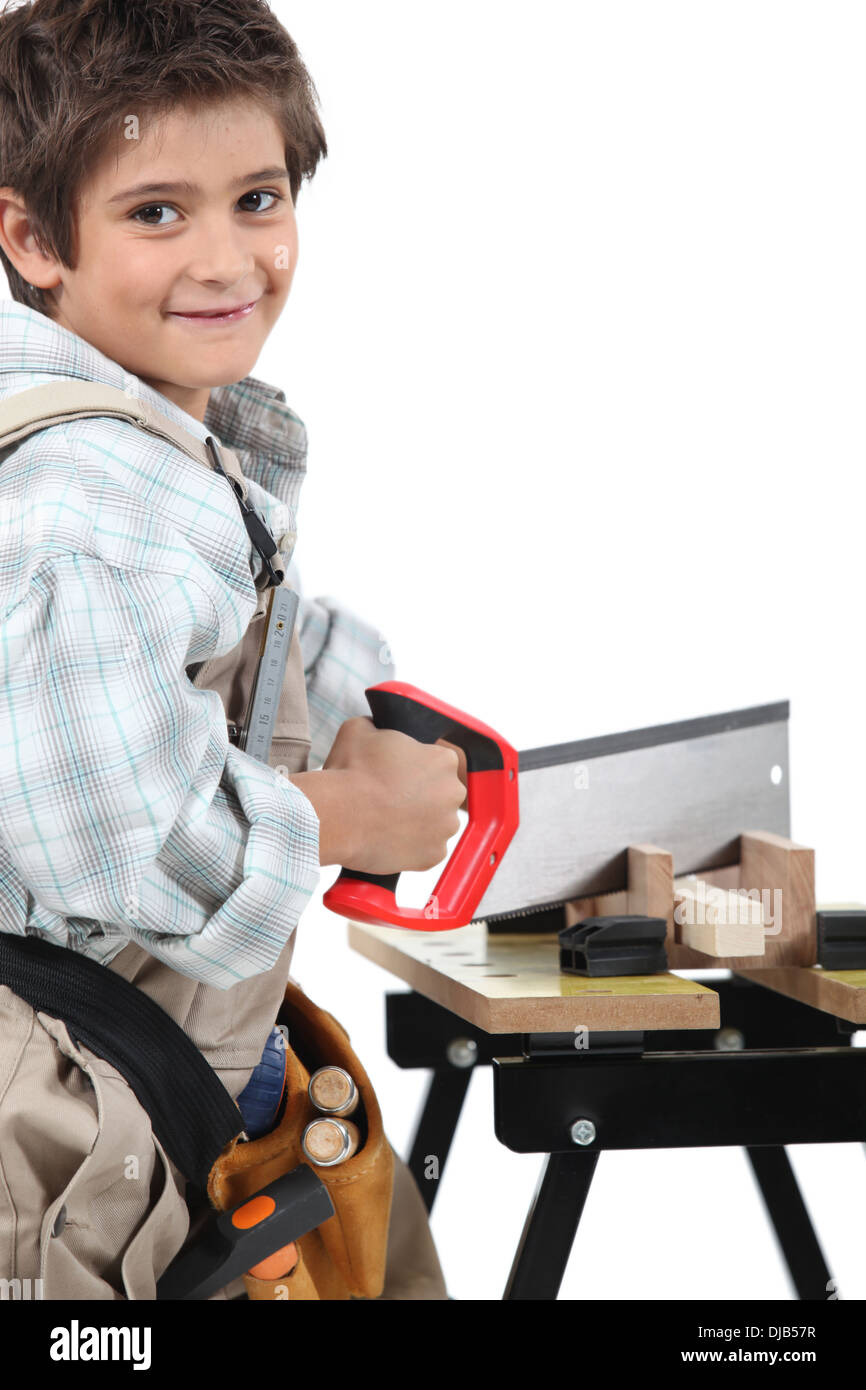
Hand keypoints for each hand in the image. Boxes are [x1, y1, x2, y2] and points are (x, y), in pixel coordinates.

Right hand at [316, 717, 466, 872]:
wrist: (340, 816)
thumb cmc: (350, 772)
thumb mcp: (359, 729)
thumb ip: (377, 726)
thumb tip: (374, 727)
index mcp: (443, 760)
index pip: (436, 761)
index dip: (414, 767)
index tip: (396, 774)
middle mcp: (453, 792)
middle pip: (440, 793)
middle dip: (420, 796)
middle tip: (390, 798)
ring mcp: (446, 827)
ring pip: (435, 823)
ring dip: (417, 822)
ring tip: (386, 820)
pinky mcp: (434, 855)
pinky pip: (426, 850)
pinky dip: (411, 846)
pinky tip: (388, 838)